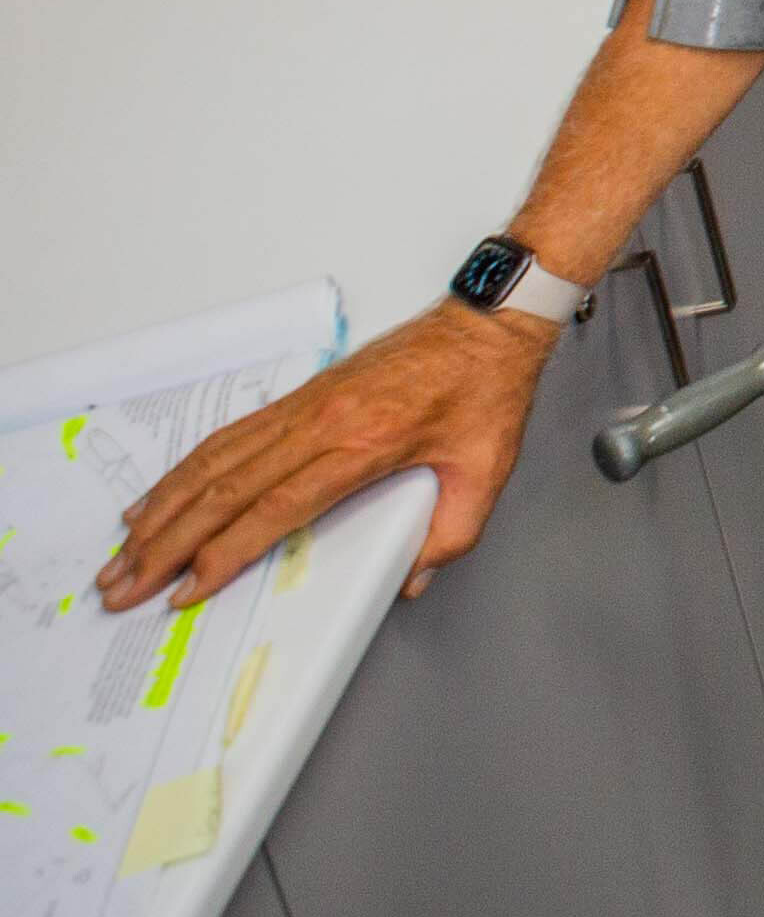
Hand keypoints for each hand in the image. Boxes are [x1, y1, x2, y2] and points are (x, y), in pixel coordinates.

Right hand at [101, 302, 553, 611]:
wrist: (488, 325)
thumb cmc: (486, 392)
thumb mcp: (486, 473)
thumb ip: (449, 535)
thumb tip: (410, 581)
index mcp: (361, 446)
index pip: (273, 510)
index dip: (222, 555)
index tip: (186, 591)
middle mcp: (320, 423)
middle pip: (225, 491)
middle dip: (167, 544)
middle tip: (123, 584)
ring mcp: (304, 405)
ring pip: (214, 461)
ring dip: (163, 508)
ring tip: (124, 550)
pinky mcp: (300, 395)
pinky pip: (229, 436)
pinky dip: (186, 469)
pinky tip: (160, 496)